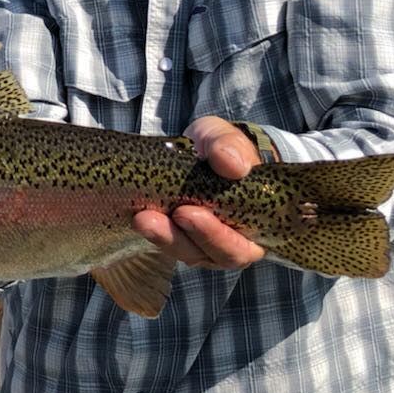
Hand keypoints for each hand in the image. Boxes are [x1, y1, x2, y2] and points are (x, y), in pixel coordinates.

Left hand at [132, 116, 267, 270]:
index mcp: (256, 221)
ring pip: (189, 253)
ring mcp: (205, 245)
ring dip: (165, 238)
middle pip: (218, 255)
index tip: (193, 212)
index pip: (245, 244)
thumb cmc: (218, 147)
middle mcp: (235, 241)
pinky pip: (168, 245)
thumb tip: (232, 166)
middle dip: (192, 237)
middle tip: (174, 214)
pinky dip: (154, 233)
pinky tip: (137, 218)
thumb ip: (231, 146)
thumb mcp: (224, 137)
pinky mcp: (179, 241)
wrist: (194, 150)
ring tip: (143, 219)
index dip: (221, 236)